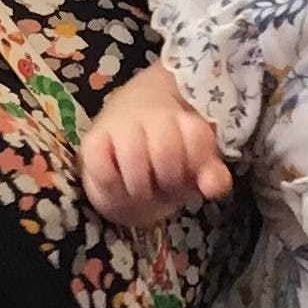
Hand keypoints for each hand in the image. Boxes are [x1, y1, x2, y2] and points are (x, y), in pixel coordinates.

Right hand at [80, 80, 232, 226]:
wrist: (126, 139)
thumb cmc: (169, 157)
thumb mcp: (195, 167)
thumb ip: (211, 176)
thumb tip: (214, 187)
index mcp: (184, 118)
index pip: (197, 136)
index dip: (195, 164)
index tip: (190, 174)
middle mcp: (153, 115)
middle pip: (166, 150)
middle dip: (169, 179)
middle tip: (165, 188)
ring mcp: (120, 125)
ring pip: (133, 156)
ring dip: (140, 186)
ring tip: (142, 192)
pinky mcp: (93, 142)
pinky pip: (101, 167)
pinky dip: (112, 185)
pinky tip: (119, 186)